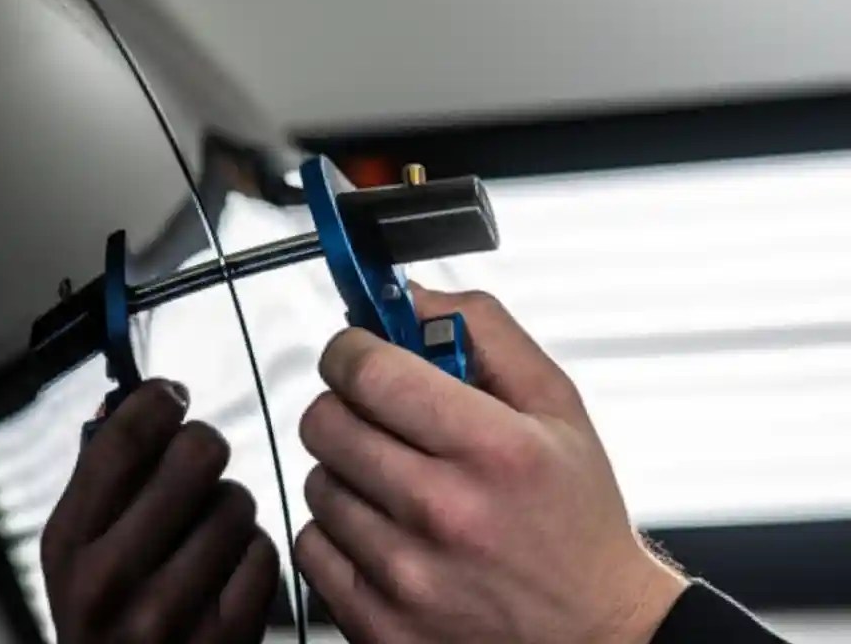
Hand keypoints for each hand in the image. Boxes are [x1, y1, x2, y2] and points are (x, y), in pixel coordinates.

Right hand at [42, 380, 278, 643]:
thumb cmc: (105, 616)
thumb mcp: (75, 552)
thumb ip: (97, 478)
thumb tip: (127, 400)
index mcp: (67, 544)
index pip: (120, 440)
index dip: (157, 400)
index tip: (171, 398)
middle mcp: (110, 579)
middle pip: (195, 456)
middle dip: (203, 450)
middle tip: (199, 464)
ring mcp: (169, 614)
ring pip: (237, 502)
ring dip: (230, 508)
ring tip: (207, 532)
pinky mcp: (225, 640)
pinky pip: (265, 553)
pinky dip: (253, 554)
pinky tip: (227, 571)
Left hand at [297, 284, 686, 643]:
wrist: (594, 636)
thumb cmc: (575, 519)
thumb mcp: (557, 408)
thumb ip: (486, 332)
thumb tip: (412, 295)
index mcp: (494, 449)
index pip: (369, 371)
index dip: (350, 349)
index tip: (357, 352)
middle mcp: (444, 513)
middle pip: (326, 421)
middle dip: (345, 405)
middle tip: (380, 417)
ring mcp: (405, 575)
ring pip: (316, 482)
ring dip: (346, 472)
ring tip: (398, 484)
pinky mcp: (378, 623)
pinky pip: (310, 545)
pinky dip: (338, 533)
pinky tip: (386, 533)